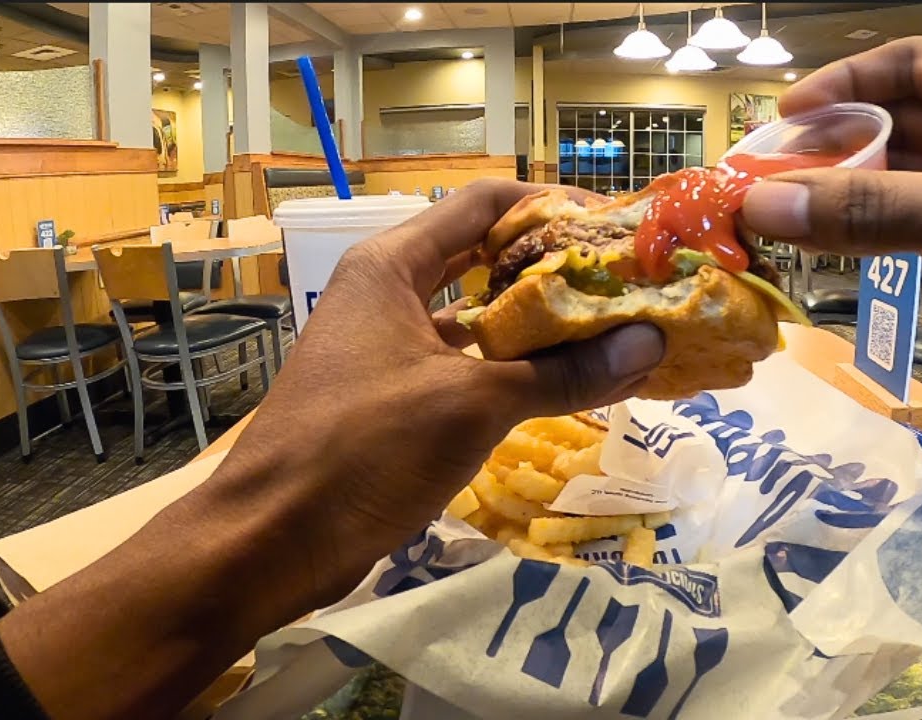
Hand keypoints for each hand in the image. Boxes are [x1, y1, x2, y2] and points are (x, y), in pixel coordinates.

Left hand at [0, 179, 664, 719]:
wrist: (271, 537)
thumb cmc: (365, 449)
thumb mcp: (472, 404)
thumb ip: (560, 373)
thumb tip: (649, 344)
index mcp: (393, 265)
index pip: (483, 204)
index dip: (550, 205)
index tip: (613, 228)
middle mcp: (385, 292)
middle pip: (479, 256)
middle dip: (548, 266)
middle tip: (620, 283)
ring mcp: (381, 345)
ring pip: (470, 316)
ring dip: (530, 321)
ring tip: (602, 331)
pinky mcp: (386, 396)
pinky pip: (458, 364)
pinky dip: (503, 369)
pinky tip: (552, 386)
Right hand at [741, 37, 921, 476]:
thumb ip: (874, 211)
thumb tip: (764, 203)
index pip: (914, 67)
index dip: (847, 83)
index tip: (786, 115)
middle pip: (896, 124)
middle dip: (832, 141)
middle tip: (765, 173)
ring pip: (896, 181)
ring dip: (839, 192)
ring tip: (778, 213)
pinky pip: (901, 232)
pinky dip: (858, 236)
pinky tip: (819, 248)